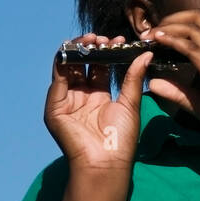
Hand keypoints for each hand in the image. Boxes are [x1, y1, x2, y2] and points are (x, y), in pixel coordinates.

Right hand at [45, 32, 152, 173]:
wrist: (106, 162)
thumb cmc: (121, 139)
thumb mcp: (130, 103)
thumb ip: (133, 77)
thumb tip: (144, 54)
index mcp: (98, 98)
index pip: (100, 68)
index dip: (108, 52)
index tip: (119, 40)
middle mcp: (81, 97)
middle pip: (83, 65)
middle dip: (93, 48)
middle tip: (104, 37)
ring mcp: (66, 101)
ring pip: (69, 67)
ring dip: (79, 50)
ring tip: (93, 39)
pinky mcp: (55, 106)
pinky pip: (58, 77)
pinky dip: (66, 59)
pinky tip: (78, 48)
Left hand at [141, 10, 199, 148]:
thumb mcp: (199, 104)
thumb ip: (178, 93)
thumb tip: (153, 83)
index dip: (179, 23)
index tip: (159, 35)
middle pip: (197, 17)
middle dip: (172, 19)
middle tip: (152, 32)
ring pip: (195, 26)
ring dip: (170, 27)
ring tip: (152, 35)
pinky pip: (194, 47)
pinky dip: (174, 40)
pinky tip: (160, 41)